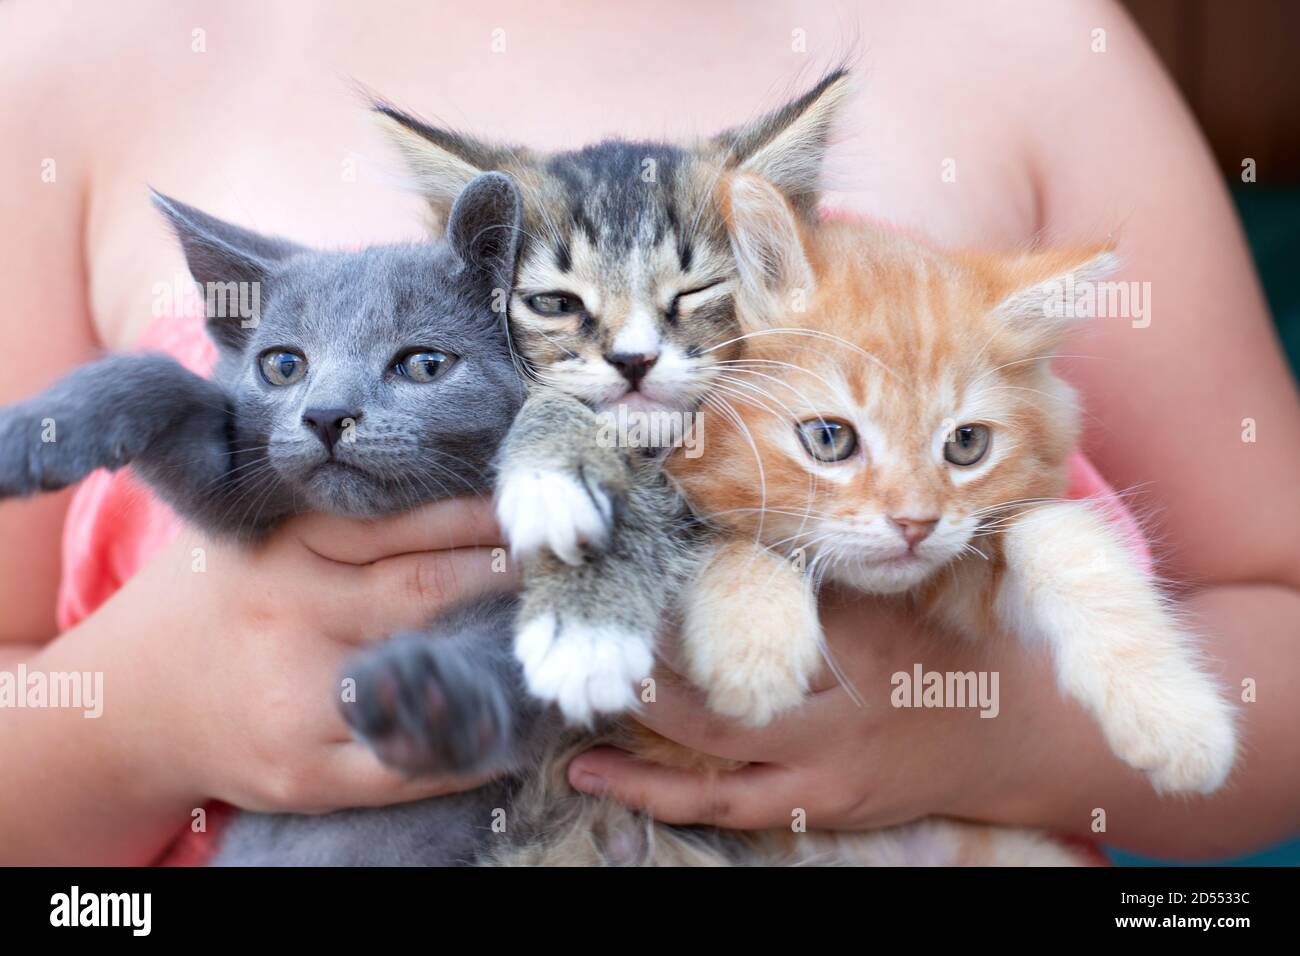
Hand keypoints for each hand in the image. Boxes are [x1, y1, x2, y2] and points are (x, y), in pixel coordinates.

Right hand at [119, 496, 516, 813]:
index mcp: (283, 545)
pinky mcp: (306, 768)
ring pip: (423, 664)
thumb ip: (330, 502)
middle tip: (566, 555)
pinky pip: (408, 758)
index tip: (531, 502)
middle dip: (502, 570)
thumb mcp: (256, 532)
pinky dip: (471, 742)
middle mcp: (290, 612)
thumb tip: (446, 465)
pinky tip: (518, 725)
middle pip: (423, 585)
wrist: (137, 706)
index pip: (399, 520)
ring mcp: (298, 695)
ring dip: (501, 646)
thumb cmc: (224, 600)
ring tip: (555, 623)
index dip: (475, 513)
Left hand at [568, 585, 1086, 830]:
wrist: (1007, 736)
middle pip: (719, 700)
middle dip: (649, 675)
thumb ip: (818, 577)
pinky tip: (612, 778)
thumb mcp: (888, 600)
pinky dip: (668, 794)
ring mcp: (826, 772)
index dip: (685, 600)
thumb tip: (725, 542)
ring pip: (716, 767)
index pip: (752, 618)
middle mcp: (835, 714)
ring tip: (576, 741)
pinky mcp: (822, 807)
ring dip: (642, 754)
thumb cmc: (943, 652)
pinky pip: (733, 807)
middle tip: (589, 648)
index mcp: (853, 646)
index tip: (629, 574)